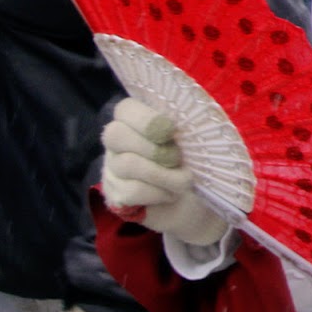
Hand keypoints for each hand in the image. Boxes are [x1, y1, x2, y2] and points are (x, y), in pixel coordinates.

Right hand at [101, 98, 227, 246]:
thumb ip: (191, 122)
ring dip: (164, 175)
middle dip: (153, 148)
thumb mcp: (200, 138)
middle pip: (114, 134)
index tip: (171, 130)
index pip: (125, 108)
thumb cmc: (198, 162)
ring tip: (184, 181)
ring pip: (125, 164)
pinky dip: (158, 194)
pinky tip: (170, 195)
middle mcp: (118, 142)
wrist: (198, 204)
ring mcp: (111, 169)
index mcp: (139, 120)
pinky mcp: (114, 195)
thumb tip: (193, 107)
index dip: (145, 118)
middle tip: (178, 158)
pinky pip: (129, 191)